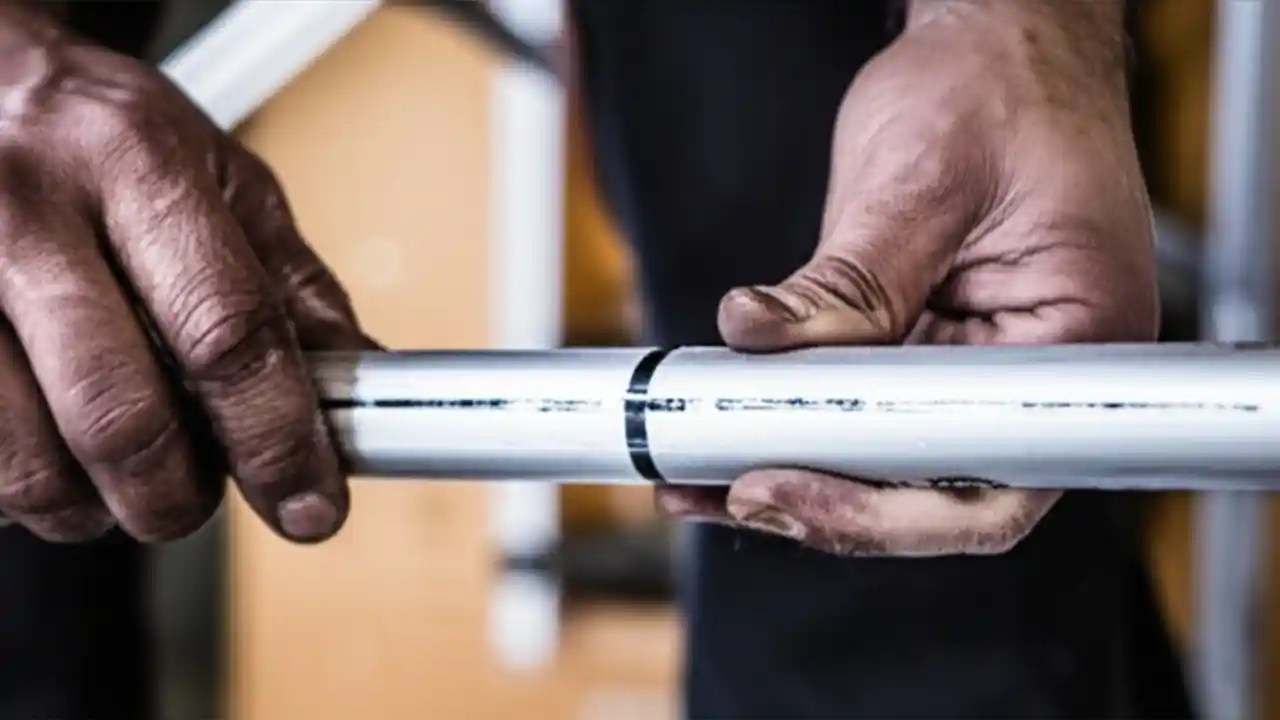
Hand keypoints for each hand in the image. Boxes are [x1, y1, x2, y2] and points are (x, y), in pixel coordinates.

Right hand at [0, 7, 371, 542]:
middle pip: (121, 416)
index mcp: (137, 165)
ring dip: (93, 504)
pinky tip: (45, 441)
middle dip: (179, 496)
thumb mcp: (221, 180)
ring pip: (28, 461)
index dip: (277, 440)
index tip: (311, 504)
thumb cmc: (103, 139)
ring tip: (116, 471)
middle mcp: (27, 208)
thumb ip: (292, 287)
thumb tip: (358, 390)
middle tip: (198, 496)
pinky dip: (21, 485)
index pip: (227, 333)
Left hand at [658, 0, 1155, 555]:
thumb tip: (762, 338)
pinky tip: (730, 435)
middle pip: (935, 489)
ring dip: (801, 472)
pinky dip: (801, 422)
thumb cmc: (1001, 89)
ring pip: (892, 460)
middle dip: (830, 502)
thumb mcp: (924, 177)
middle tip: (735, 491)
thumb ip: (851, 277)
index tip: (786, 482)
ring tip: (706, 479)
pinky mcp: (928, 350)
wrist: (1001, 48)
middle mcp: (1035, 373)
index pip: (988, 478)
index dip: (882, 507)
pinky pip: (865, 407)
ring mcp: (979, 366)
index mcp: (1080, 342)